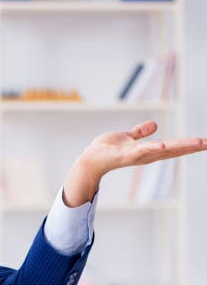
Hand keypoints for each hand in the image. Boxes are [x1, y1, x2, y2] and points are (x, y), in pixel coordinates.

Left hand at [62, 120, 206, 206]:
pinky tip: (163, 146)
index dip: (189, 144)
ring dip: (179, 147)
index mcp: (148, 150)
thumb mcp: (126, 137)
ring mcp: (136, 156)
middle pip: (173, 150)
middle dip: (191, 146)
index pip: (173, 147)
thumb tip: (154, 124)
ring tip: (197, 143)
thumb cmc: (105, 150)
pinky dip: (151, 148)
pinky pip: (140, 151)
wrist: (89, 160)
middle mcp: (146, 155)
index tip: (205, 142)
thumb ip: (140, 133)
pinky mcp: (124, 155)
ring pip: (161, 150)